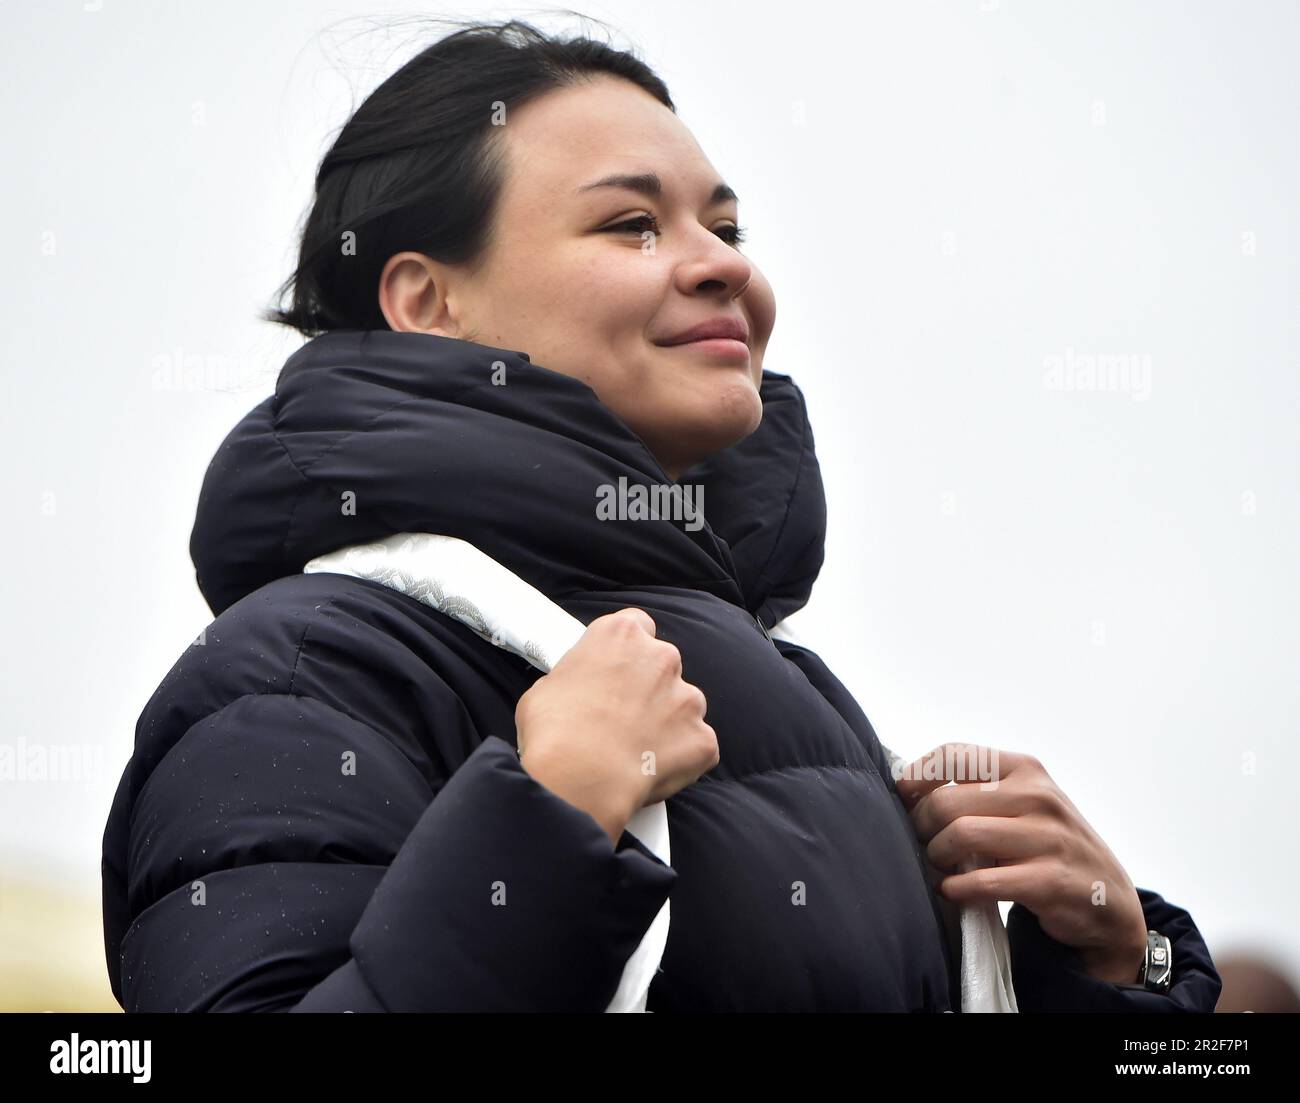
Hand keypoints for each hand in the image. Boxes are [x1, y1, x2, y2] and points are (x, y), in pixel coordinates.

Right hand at [515, 607, 718, 843]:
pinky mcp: (702, 738)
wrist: (580, 778)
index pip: (637, 626)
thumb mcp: (547, 686)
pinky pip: (697, 746)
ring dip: (667, 722)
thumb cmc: (554, 731)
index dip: (627, 652)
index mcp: (622, 634)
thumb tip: (580, 690)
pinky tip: (652, 772)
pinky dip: (681, 758)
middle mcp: (662, 657)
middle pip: (663, 665)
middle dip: (648, 688)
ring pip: (684, 706)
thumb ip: (577, 676)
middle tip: (622, 718)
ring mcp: (688, 698)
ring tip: (636, 750)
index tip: (617, 670)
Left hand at [894, 743, 1148, 984]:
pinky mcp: (1050, 881)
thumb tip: (906, 786)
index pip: (954, 755)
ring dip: (937, 856)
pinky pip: (983, 880)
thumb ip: (977, 789)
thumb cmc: (1046, 844)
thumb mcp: (1022, 802)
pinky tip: (952, 891)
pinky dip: (956, 888)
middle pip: (946, 801)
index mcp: (1025, 769)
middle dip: (921, 825)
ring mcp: (1047, 838)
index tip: (902, 796)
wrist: (1108, 897)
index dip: (917, 775)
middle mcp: (1038, 796)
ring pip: (960, 835)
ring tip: (939, 867)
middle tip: (922, 844)